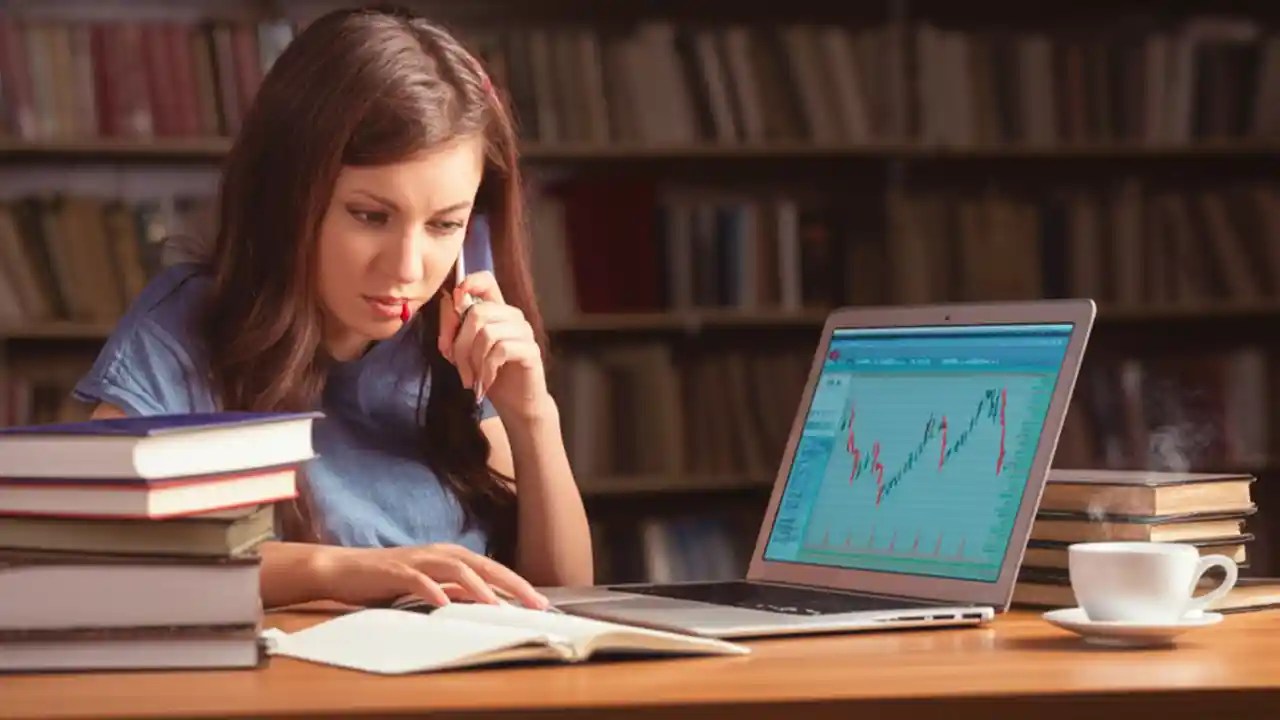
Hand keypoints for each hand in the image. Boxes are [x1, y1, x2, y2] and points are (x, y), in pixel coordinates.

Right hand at [314, 543, 549, 608]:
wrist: (345, 569)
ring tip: (497, 605)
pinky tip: (444, 603)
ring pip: (456, 568)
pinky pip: (417, 579)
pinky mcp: (395, 571)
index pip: (493, 568)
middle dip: (512, 584)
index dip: (518, 584)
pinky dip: (432, 589)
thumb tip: (488, 601)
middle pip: (484, 565)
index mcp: (451, 556)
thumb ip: (457, 590)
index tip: (541, 602)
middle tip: (535, 603)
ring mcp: (418, 559)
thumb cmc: (389, 579)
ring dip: (479, 587)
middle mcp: (439, 553)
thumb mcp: (431, 585)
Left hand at [438, 271, 550, 419]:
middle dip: (460, 343)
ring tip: (473, 379)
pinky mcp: (530, 350)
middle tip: (459, 368)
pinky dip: (487, 368)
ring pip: (487, 332)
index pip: (486, 280)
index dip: (469, 282)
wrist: (516, 406)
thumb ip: (453, 328)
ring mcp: (524, 332)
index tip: (455, 299)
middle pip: (478, 312)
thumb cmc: (489, 375)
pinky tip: (487, 381)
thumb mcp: (462, 352)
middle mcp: (512, 316)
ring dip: (473, 360)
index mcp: (496, 311)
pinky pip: (500, 349)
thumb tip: (449, 303)